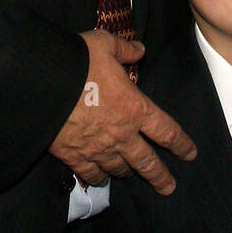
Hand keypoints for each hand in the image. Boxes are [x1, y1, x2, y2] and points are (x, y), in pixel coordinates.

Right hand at [49, 29, 196, 193]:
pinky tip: (99, 179)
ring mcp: (98, 149)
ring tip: (130, 176)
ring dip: (126, 173)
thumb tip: (139, 49)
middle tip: (169, 187)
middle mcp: (122, 135)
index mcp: (135, 108)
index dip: (181, 144)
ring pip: (119, 170)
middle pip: (147, 162)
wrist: (41, 85)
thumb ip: (125, 49)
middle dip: (160, 176)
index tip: (190, 153)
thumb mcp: (105, 45)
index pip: (167, 131)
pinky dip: (97, 178)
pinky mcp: (75, 157)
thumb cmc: (77, 62)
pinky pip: (91, 174)